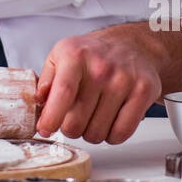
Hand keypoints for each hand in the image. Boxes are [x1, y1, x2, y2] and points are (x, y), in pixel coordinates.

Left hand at [35, 23, 162, 144]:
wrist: (132, 44)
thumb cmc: (93, 54)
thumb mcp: (61, 54)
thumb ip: (46, 79)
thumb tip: (38, 101)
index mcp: (76, 56)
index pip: (63, 93)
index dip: (52, 117)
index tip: (45, 129)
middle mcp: (101, 68)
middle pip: (77, 121)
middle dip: (70, 128)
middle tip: (74, 118)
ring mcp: (124, 80)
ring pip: (98, 133)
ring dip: (92, 133)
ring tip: (94, 116)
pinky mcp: (143, 92)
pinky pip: (121, 133)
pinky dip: (112, 136)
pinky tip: (110, 122)